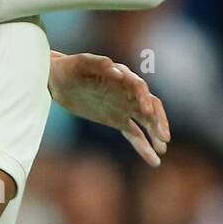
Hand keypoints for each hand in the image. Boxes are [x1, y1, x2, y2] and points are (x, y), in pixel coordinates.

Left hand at [49, 52, 169, 166]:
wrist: (58, 81)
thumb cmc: (69, 68)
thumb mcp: (79, 63)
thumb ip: (96, 63)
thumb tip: (115, 69)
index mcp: (122, 77)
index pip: (139, 88)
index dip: (144, 99)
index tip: (146, 112)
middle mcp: (128, 92)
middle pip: (151, 106)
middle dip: (159, 121)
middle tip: (164, 137)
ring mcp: (125, 107)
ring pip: (147, 123)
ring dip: (156, 135)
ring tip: (162, 150)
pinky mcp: (117, 120)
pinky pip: (135, 135)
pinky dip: (144, 147)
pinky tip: (154, 160)